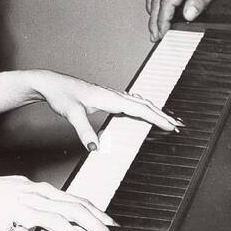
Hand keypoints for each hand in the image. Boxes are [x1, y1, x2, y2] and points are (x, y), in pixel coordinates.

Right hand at [0, 170, 115, 230]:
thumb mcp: (25, 191)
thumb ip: (44, 202)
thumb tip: (63, 212)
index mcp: (42, 190)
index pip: (76, 200)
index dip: (96, 211)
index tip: (111, 223)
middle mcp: (36, 196)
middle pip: (71, 208)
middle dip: (93, 221)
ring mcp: (22, 208)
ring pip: (52, 219)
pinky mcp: (6, 221)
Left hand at [28, 71, 181, 149]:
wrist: (51, 83)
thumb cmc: (61, 95)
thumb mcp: (71, 114)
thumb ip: (84, 130)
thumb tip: (96, 148)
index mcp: (110, 98)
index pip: (139, 109)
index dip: (157, 118)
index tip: (171, 125)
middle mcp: (113, 95)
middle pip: (144, 104)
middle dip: (162, 114)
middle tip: (179, 125)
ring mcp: (110, 95)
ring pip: (139, 102)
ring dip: (155, 110)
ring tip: (168, 119)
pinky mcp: (106, 98)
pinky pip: (131, 103)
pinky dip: (143, 108)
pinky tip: (144, 111)